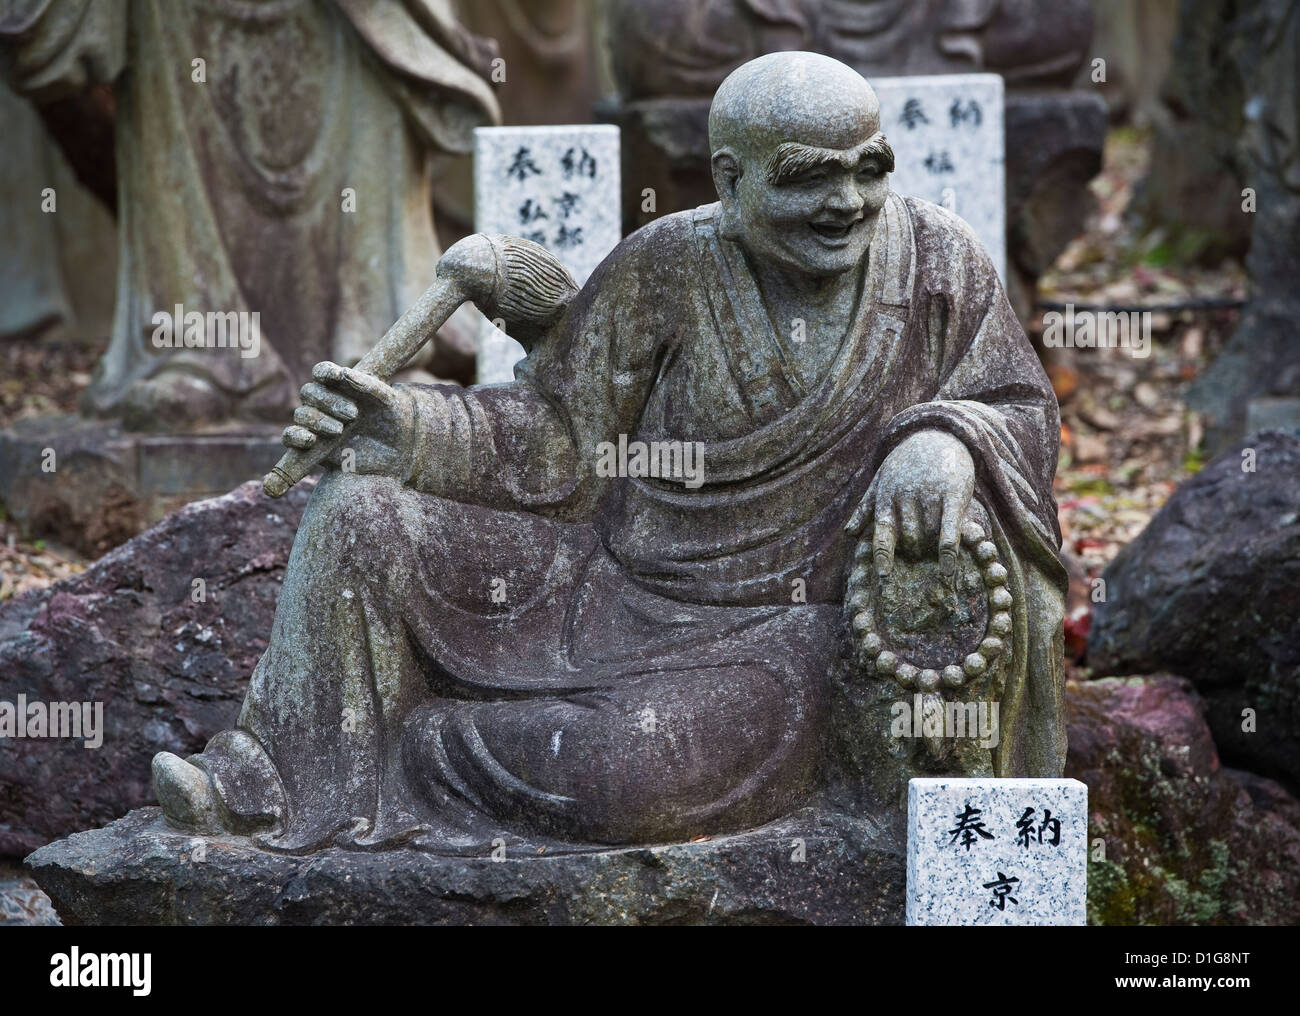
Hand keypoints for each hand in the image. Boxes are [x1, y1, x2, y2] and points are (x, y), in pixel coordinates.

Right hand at [281, 361, 416, 477]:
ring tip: (340, 431)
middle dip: (328, 401)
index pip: (323, 372)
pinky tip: (310, 440)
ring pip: (302, 414)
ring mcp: (317, 424)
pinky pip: (290, 438)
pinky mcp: (311, 447)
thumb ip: (369, 386)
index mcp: (342, 386)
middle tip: (354, 415)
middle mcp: (326, 402)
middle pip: (309, 392)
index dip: (325, 372)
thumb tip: (343, 374)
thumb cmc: (394, 422)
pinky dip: (295, 437)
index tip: (336, 376)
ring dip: (318, 421)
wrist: (398, 454)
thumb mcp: (390, 401)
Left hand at [846, 430, 974, 576]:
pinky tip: (949, 568)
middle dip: (915, 552)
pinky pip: (949, 529)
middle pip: (909, 540)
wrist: (937, 435)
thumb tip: (849, 534)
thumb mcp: (881, 480)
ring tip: (936, 554)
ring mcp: (929, 495)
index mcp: (886, 498)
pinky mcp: (952, 493)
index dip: (883, 557)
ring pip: (929, 537)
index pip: (881, 534)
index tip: (884, 577)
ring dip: (932, 551)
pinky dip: (948, 551)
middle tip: (922, 557)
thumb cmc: (906, 464)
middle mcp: (906, 498)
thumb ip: (866, 508)